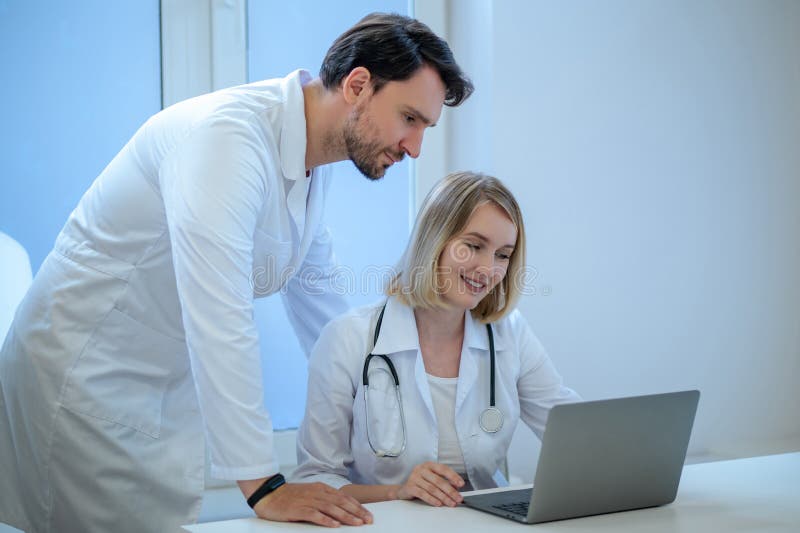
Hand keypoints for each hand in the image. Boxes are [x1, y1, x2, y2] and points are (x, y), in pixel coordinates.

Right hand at [254, 482, 373, 527]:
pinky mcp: (298, 509)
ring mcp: (308, 500)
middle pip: (341, 502)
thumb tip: (341, 509)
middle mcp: (317, 493)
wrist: (269, 494)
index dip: (357, 506)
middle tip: (368, 520)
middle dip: (356, 511)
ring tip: (357, 523)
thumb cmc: (290, 496)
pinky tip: (335, 525)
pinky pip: (315, 515)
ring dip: (346, 516)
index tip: (368, 514)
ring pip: (331, 508)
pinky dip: (326, 520)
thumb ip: (324, 499)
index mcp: (321, 488)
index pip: (344, 497)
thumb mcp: (310, 493)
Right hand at [396, 462, 464, 506]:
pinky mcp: (410, 487)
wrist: (404, 489)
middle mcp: (421, 469)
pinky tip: (439, 504)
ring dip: (443, 497)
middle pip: (438, 480)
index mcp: (429, 465)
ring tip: (451, 503)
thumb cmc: (421, 483)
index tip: (461, 484)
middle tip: (458, 498)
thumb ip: (443, 481)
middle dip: (450, 491)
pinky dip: (432, 499)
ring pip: (432, 488)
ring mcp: (414, 477)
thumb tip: (456, 488)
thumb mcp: (432, 478)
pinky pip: (423, 494)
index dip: (453, 476)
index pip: (443, 469)